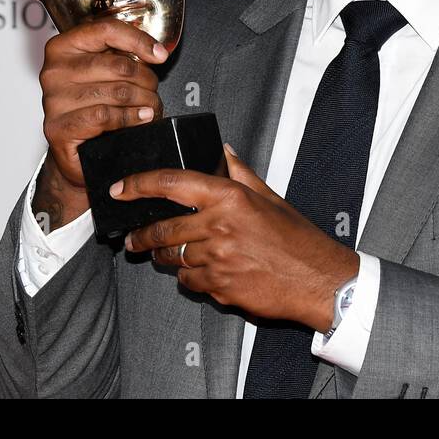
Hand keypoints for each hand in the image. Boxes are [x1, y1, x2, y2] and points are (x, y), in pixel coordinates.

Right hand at [34, 19, 167, 229]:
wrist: (76, 153)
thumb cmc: (92, 108)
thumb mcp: (104, 74)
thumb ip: (121, 56)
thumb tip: (156, 52)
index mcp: (63, 48)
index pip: (106, 30)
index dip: (139, 40)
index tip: (160, 55)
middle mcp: (54, 71)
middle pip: (118, 65)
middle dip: (146, 80)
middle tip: (153, 92)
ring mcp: (53, 101)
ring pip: (117, 92)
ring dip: (144, 101)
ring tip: (151, 108)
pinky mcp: (58, 128)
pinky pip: (106, 116)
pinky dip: (130, 118)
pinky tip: (140, 119)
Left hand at [114, 144, 358, 332]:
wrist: (318, 280)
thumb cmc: (297, 238)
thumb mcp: (270, 198)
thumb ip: (240, 174)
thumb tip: (223, 152)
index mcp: (230, 197)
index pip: (171, 183)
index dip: (138, 185)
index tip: (120, 189)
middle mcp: (219, 225)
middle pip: (162, 228)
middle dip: (142, 235)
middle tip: (134, 238)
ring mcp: (217, 259)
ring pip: (172, 258)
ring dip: (166, 257)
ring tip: (168, 254)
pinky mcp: (219, 286)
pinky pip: (189, 282)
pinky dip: (190, 278)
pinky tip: (203, 272)